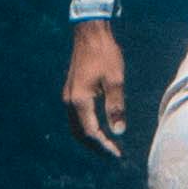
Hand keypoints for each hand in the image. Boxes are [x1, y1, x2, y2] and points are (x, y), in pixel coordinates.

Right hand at [64, 21, 127, 153]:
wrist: (90, 33)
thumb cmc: (105, 54)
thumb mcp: (115, 80)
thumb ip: (116, 107)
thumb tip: (119, 131)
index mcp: (80, 100)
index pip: (91, 132)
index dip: (104, 146)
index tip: (118, 154)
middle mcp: (70, 101)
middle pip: (80, 134)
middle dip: (96, 146)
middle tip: (114, 154)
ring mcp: (68, 96)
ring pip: (76, 127)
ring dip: (90, 139)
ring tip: (107, 145)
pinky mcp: (71, 92)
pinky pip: (76, 117)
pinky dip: (87, 128)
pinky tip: (100, 128)